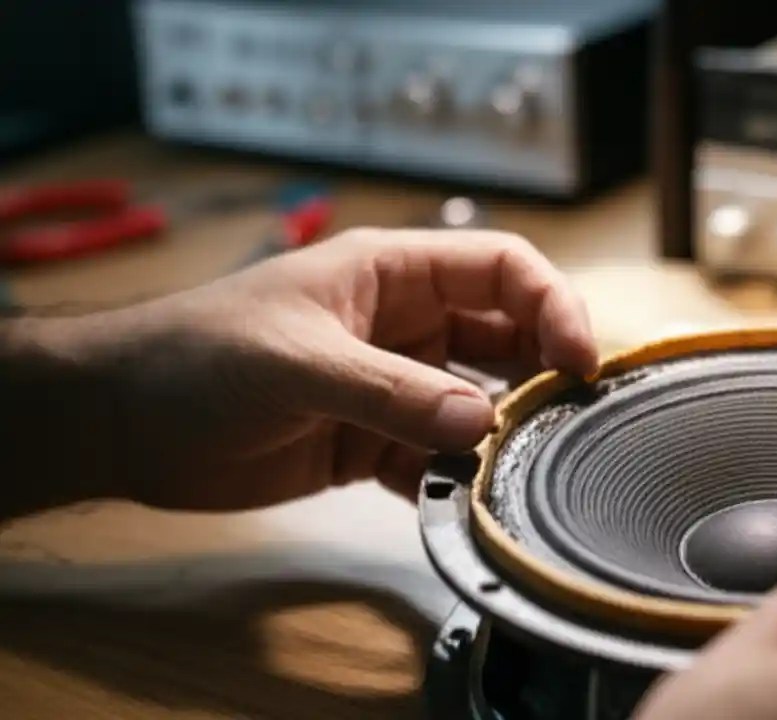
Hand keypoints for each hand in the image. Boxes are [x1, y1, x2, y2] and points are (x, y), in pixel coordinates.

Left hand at [3, 229, 595, 514]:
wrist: (122, 420)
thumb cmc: (196, 354)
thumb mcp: (298, 361)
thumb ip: (392, 392)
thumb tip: (481, 424)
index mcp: (394, 275)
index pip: (502, 268)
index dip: (552, 304)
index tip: (579, 360)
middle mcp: (406, 326)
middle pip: (505, 337)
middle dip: (542, 374)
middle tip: (567, 420)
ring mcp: (393, 387)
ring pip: (477, 404)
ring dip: (502, 435)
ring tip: (520, 467)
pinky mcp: (371, 443)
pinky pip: (436, 460)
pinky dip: (454, 481)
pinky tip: (461, 501)